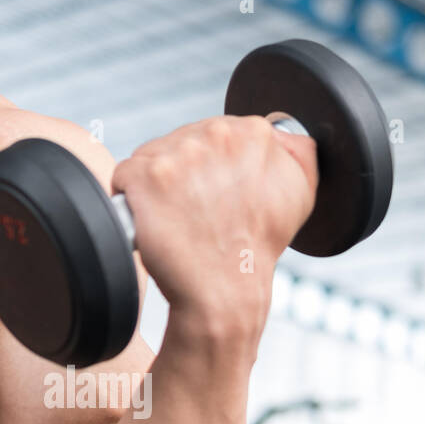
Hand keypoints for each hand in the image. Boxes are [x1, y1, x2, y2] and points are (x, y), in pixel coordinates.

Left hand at [111, 116, 316, 344]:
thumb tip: (280, 131)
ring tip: (178, 217)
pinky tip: (155, 220)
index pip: (215, 134)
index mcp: (254, 133)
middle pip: (182, 141)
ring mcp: (179, 153)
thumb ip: (296, 152)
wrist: (225, 292)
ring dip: (158, 185)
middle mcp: (217, 134)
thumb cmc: (255, 250)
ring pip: (153, 157)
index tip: (217, 195)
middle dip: (185, 174)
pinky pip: (125, 175)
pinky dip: (133, 198)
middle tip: (198, 210)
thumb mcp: (299, 194)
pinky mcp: (146, 175)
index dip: (212, 168)